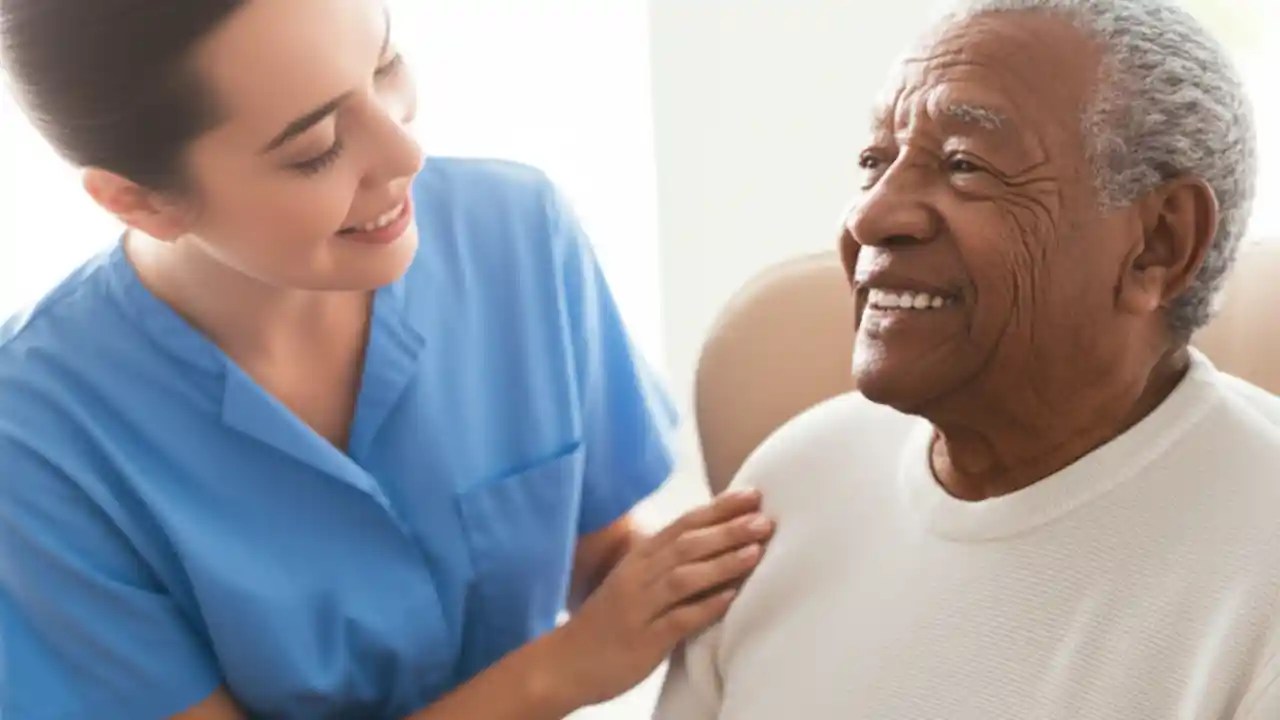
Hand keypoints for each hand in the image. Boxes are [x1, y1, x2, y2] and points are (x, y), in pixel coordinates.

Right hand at [547, 489, 773, 707]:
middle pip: (686, 545)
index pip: (683, 524)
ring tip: (755, 552)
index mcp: (639, 558)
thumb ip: (669, 562)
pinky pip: (678, 620)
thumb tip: (717, 544)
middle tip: (764, 519)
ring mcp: (640, 607)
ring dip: (721, 563)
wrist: (567, 662)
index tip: (752, 495)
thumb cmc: (611, 620)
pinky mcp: (643, 640)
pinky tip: (731, 598)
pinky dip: (705, 607)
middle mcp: (638, 576)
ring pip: (683, 577)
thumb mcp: (636, 582)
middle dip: (727, 530)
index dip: (719, 508)